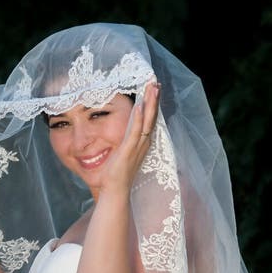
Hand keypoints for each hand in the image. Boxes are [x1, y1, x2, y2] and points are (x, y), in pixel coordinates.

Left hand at [98, 81, 160, 197]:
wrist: (115, 190)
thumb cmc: (117, 173)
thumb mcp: (123, 151)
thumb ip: (126, 139)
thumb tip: (125, 130)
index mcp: (142, 142)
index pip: (149, 118)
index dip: (152, 103)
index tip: (154, 87)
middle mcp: (143, 142)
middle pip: (152, 116)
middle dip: (154, 99)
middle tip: (156, 82)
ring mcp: (137, 146)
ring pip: (147, 121)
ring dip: (150, 104)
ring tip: (152, 88)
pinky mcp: (129, 150)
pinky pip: (135, 132)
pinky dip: (138, 119)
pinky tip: (139, 106)